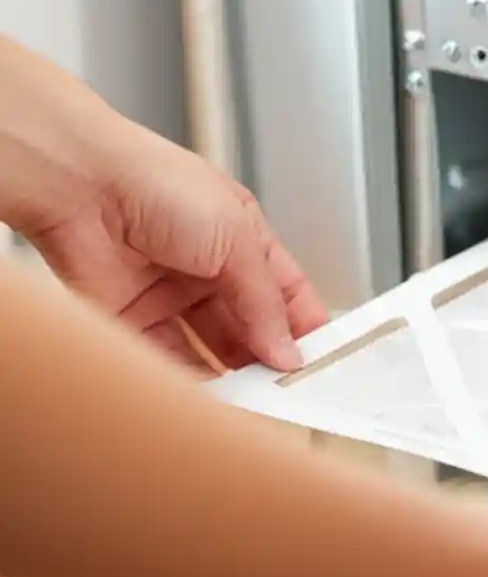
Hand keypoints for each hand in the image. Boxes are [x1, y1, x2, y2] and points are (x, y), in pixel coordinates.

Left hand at [0, 36, 324, 372]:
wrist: (80, 184)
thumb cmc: (156, 181)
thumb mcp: (237, 238)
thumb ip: (264, 302)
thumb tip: (286, 349)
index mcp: (243, 241)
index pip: (287, 294)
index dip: (305, 327)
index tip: (318, 360)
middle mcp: (208, 270)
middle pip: (251, 327)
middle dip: (270, 356)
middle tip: (287, 386)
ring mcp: (170, 297)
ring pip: (211, 349)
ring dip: (233, 373)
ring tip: (253, 395)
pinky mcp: (132, 320)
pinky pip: (167, 359)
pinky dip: (190, 380)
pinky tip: (211, 392)